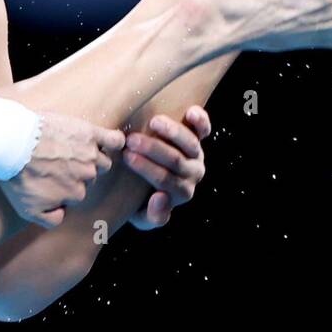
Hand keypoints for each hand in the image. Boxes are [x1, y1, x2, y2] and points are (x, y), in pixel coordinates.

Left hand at [2, 113, 124, 228]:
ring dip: (92, 158)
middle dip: (77, 172)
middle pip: (90, 176)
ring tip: (74, 151)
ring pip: (102, 160)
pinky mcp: (89, 133)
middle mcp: (86, 175)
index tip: (50, 177)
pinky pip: (113, 140)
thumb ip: (50, 219)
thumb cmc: (18, 176)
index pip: (78, 192)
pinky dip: (115, 142)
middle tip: (57, 162)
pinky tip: (111, 142)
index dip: (64, 185)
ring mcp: (89, 154)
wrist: (12, 143)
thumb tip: (64, 215)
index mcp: (75, 194)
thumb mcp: (28, 209)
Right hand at [125, 105, 209, 229]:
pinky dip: (200, 121)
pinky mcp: (199, 137)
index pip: (165, 180)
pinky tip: (189, 113)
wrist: (149, 184)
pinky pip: (204, 129)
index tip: (127, 157)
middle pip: (176, 160)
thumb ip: (154, 217)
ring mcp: (197, 155)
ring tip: (152, 122)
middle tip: (131, 140)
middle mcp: (193, 174)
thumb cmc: (142, 202)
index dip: (146, 168)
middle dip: (153, 149)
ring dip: (171, 132)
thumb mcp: (144, 218)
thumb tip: (160, 197)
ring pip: (189, 143)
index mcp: (181, 193)